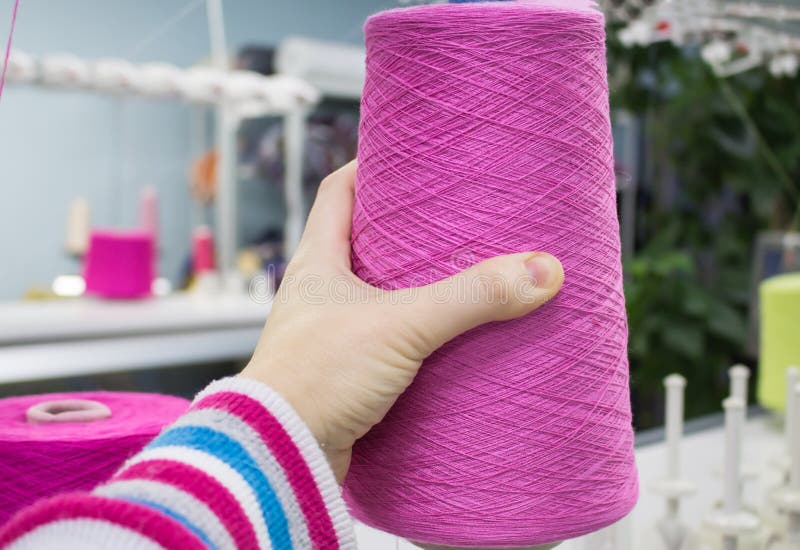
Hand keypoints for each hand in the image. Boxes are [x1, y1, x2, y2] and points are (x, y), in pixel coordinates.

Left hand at [241, 160, 563, 481]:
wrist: (280, 457)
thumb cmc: (314, 380)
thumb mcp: (400, 326)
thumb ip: (470, 297)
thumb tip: (540, 270)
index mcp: (317, 263)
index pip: (339, 192)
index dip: (371, 167)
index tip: (413, 157)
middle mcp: (319, 294)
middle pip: (362, 242)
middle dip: (405, 230)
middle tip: (453, 220)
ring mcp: (331, 335)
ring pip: (377, 295)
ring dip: (414, 287)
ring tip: (461, 277)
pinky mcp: (346, 374)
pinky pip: (386, 341)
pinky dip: (414, 336)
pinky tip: (447, 341)